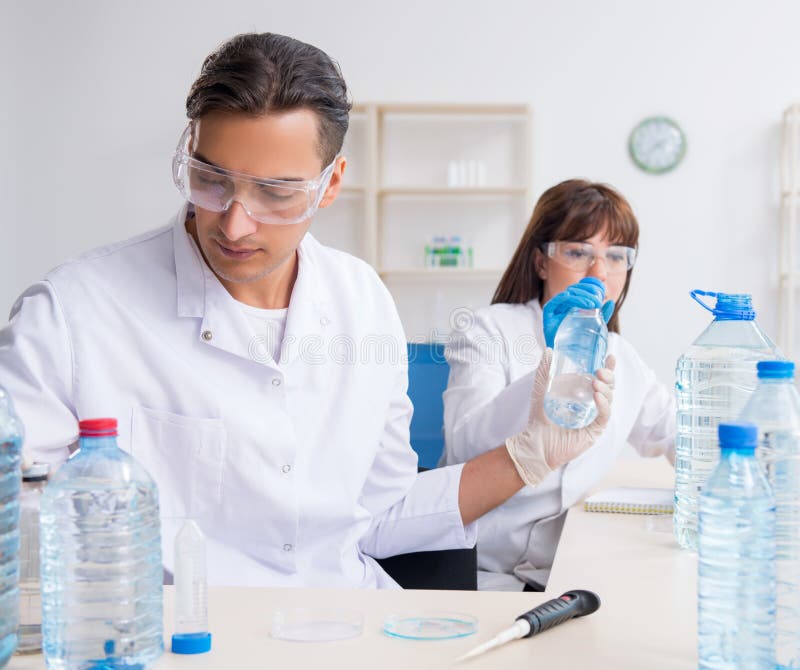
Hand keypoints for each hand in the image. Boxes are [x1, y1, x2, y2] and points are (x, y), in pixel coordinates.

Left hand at [505, 349, 615, 486]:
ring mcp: (593, 419)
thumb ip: (544, 371)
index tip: (610, 356)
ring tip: (595, 383)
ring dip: (606, 389)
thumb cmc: (539, 418)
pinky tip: (597, 396)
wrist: (534, 443)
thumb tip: (548, 350)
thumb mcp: (540, 390)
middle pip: (609, 388)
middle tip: (599, 372)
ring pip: (609, 400)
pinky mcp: (593, 432)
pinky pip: (604, 417)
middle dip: (609, 377)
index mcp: (583, 396)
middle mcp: (591, 406)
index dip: (609, 369)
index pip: (601, 380)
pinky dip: (603, 406)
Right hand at [542, 283, 614, 347]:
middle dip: (589, 291)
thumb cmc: (579, 341)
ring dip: (583, 295)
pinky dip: (571, 298)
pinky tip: (584, 304)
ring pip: (569, 292)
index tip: (602, 291)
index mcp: (574, 303)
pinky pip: (557, 300)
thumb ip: (602, 315)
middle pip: (576, 288)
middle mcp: (564, 303)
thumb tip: (610, 302)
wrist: (566, 357)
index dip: (592, 284)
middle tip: (598, 301)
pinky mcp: (549, 312)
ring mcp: (556, 307)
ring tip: (594, 304)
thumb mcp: (595, 326)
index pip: (582, 287)